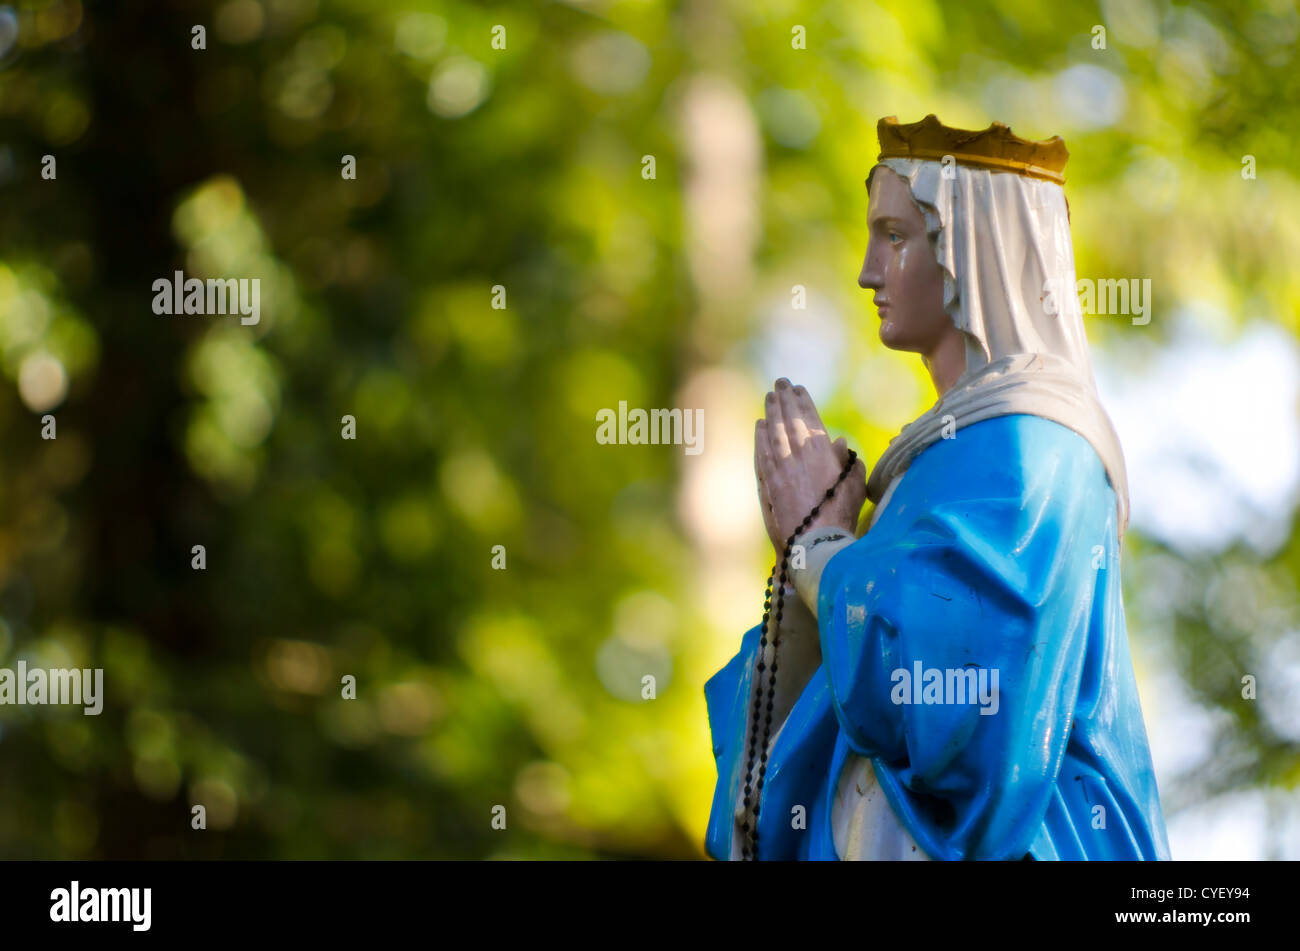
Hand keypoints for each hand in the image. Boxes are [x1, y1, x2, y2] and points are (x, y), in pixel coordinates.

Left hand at [754, 379, 865, 556]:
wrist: (815, 541)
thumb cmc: (841, 513)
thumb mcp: (854, 483)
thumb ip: (847, 460)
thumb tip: (840, 443)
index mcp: (821, 451)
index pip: (809, 418)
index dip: (803, 401)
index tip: (798, 388)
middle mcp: (797, 455)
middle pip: (788, 420)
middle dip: (783, 399)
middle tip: (779, 383)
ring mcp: (780, 468)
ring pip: (773, 434)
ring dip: (771, 413)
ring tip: (769, 398)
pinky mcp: (769, 483)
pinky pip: (762, 453)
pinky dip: (760, 438)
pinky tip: (759, 427)